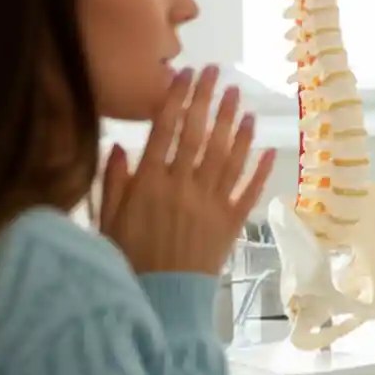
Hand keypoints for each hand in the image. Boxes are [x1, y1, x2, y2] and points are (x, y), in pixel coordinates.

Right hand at [98, 65, 276, 275]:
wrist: (161, 301)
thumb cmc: (127, 261)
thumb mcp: (107, 221)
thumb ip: (113, 182)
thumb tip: (119, 144)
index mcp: (150, 183)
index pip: (166, 130)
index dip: (177, 99)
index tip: (186, 74)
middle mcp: (184, 186)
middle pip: (200, 134)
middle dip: (209, 100)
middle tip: (219, 73)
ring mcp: (211, 203)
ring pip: (228, 155)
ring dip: (237, 125)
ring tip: (242, 99)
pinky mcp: (231, 222)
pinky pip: (249, 190)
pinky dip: (260, 168)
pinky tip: (268, 146)